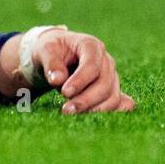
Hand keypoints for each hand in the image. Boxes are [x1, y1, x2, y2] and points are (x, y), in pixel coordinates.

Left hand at [0, 29, 135, 113]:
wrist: (55, 54)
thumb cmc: (50, 50)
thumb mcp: (44, 50)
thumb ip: (51, 63)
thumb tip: (58, 80)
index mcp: (91, 45)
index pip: (92, 65)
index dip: (80, 80)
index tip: (65, 92)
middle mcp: (106, 60)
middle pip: (104, 84)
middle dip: (86, 100)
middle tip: (66, 110)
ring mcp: (111, 75)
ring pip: (112, 96)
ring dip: (95, 109)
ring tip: (73, 114)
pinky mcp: (112, 89)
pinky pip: (119, 103)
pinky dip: (111, 112)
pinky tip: (96, 118)